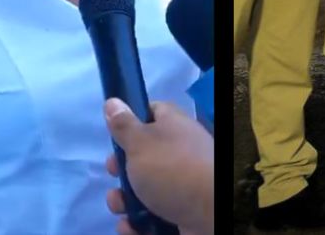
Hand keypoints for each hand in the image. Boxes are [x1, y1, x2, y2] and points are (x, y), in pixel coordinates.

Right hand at [105, 99, 213, 234]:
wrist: (211, 213)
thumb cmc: (172, 169)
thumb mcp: (140, 142)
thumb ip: (124, 125)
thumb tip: (113, 101)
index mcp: (174, 126)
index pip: (153, 112)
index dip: (131, 120)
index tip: (115, 134)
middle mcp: (179, 152)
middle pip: (143, 156)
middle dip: (121, 169)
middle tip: (114, 175)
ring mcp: (181, 183)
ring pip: (143, 189)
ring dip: (124, 200)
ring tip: (121, 207)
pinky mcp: (179, 210)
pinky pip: (151, 214)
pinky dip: (138, 222)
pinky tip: (131, 226)